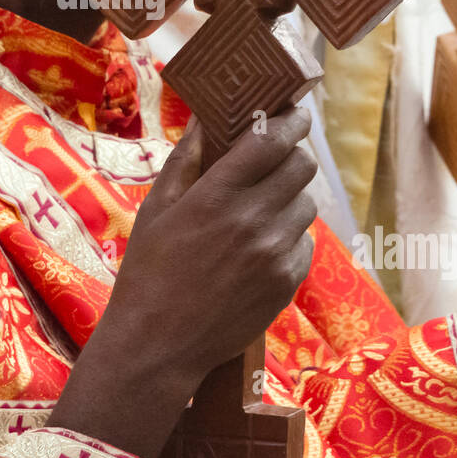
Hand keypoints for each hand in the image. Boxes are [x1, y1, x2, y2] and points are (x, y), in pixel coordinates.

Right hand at [49, 108, 316, 457]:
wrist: (159, 344)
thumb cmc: (149, 270)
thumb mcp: (157, 208)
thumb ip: (186, 158)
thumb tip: (205, 115)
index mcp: (216, 194)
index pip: (272, 140)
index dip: (289, 120)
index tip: (294, 113)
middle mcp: (252, 220)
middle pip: (302, 167)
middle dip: (292, 156)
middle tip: (276, 161)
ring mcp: (274, 254)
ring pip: (307, 205)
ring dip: (290, 198)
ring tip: (262, 209)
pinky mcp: (287, 283)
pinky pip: (305, 244)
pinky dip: (290, 238)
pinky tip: (261, 248)